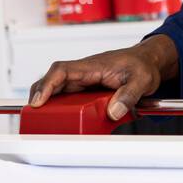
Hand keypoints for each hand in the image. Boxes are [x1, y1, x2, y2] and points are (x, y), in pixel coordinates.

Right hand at [27, 34, 178, 120]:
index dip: (46, 85)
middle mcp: (84, 73)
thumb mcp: (142, 79)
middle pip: (53, 81)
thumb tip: (113, 112)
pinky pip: (69, 98)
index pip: (61, 70)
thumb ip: (129, 95)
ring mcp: (84, 82)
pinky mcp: (87, 90)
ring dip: (48, 103)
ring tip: (42, 120)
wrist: (148, 62)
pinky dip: (61, 107)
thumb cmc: (143, 65)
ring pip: (58, 90)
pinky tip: (61, 120)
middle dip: (39, 96)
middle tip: (33, 115)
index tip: (38, 101)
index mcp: (93, 66)